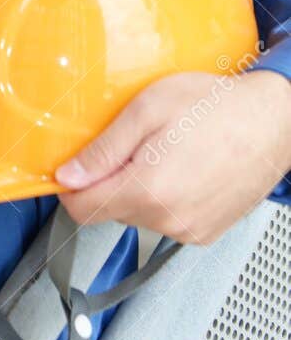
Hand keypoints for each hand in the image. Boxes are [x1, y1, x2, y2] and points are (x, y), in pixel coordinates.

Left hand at [54, 70, 290, 244]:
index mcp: (148, 191)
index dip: (70, 185)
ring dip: (139, 189)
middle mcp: (169, 220)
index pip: (81, 210)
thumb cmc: (216, 107)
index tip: (74, 166)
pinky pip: (166, 221)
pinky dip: (165, 198)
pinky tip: (183, 168)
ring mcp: (190, 231)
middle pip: (110, 211)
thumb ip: (103, 149)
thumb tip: (68, 175)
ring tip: (166, 152)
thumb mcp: (147, 109)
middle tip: (134, 143)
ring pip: (138, 216)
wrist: (272, 121)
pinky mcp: (206, 233)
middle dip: (111, 180)